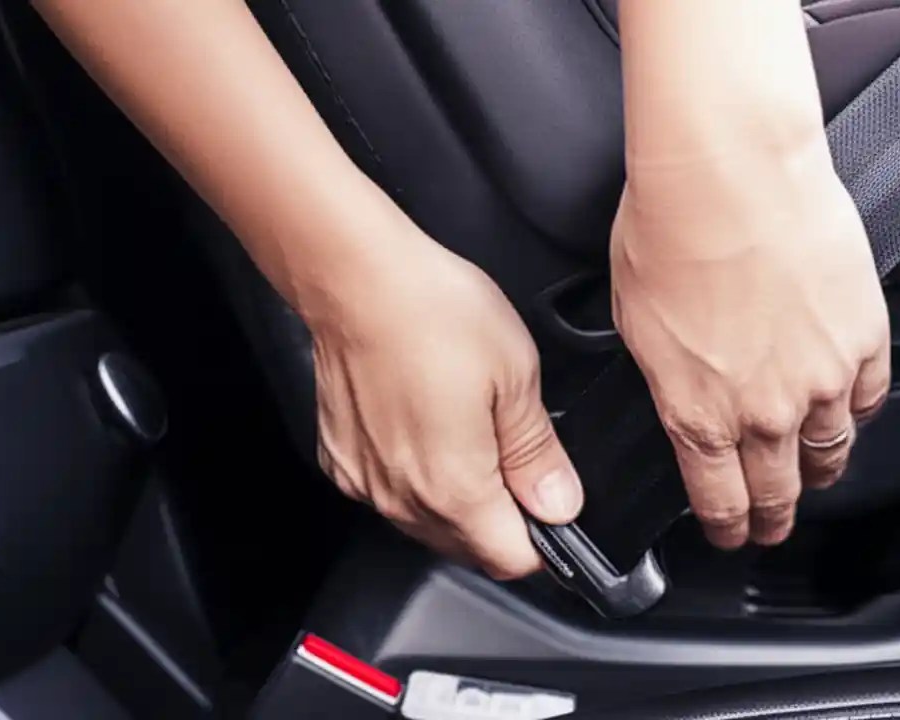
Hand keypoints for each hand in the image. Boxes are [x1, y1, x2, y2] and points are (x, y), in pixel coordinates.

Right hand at [308, 221, 581, 579]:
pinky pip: (389, 493)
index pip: (511, 560)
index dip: (543, 539)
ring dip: (458, 502)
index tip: (552, 505)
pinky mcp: (340, 460)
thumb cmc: (432, 313)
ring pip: (427, 525)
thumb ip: (538, 455)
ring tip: (473, 435)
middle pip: (469, 548)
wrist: (356, 278)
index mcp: (455, 491)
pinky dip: (415, 477)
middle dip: (503, 522)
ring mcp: (366, 482)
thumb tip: (559, 506)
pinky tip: (429, 429)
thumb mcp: (517, 377)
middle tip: (518, 460)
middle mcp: (402, 500)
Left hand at [612, 138, 889, 549]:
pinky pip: (870, 397)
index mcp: (696, 411)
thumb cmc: (669, 229)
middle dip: (774, 516)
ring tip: (817, 475)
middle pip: (778, 489)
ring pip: (830, 452)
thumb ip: (665, 372)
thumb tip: (680, 386)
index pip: (719, 498)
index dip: (728, 526)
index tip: (733, 534)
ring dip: (820, 470)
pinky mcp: (864, 338)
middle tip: (775, 525)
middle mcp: (762, 409)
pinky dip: (859, 411)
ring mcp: (821, 378)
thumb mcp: (634, 319)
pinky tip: (851, 410)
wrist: (728, 173)